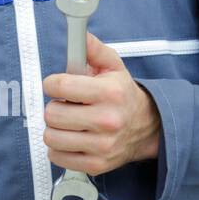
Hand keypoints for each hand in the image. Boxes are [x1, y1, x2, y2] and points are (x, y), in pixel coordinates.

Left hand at [42, 33, 162, 174]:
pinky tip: (70, 139)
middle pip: (52, 114)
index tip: (57, 85)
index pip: (59, 86)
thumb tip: (79, 35)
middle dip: (54, 107)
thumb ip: (92, 49)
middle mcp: (107, 120)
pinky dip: (58, 148)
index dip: (52, 83)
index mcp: (109, 92)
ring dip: (55, 129)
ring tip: (68, 123)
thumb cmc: (122, 94)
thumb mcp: (113, 66)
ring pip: (51, 137)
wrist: (147, 127)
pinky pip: (57, 157)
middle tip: (66, 106)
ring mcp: (102, 145)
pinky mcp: (96, 164)